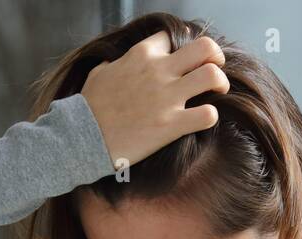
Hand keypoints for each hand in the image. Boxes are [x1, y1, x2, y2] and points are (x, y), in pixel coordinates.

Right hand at [80, 30, 228, 167]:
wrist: (82, 137)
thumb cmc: (87, 108)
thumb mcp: (100, 74)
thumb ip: (117, 64)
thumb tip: (119, 65)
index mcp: (141, 55)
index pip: (172, 38)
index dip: (181, 48)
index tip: (183, 61)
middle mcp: (158, 71)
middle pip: (205, 48)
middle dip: (214, 57)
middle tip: (213, 70)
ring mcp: (167, 98)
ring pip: (212, 76)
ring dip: (219, 83)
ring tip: (217, 93)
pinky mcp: (172, 125)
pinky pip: (208, 114)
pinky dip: (210, 116)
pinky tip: (201, 119)